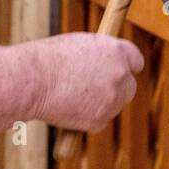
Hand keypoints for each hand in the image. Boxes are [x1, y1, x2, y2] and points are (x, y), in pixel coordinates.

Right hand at [26, 33, 142, 130]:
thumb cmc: (46, 59)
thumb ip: (98, 56)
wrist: (31, 80)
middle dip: (116, 89)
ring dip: (98, 104)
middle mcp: (119, 74)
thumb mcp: (78, 46)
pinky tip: (67, 108)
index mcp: (116, 50)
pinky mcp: (100, 120)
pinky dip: (86, 119)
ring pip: (113, 106)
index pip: (136, 61)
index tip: (119, 72)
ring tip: (70, 96)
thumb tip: (104, 66)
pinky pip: (99, 122)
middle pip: (130, 87)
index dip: (126, 67)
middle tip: (96, 90)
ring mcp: (111, 98)